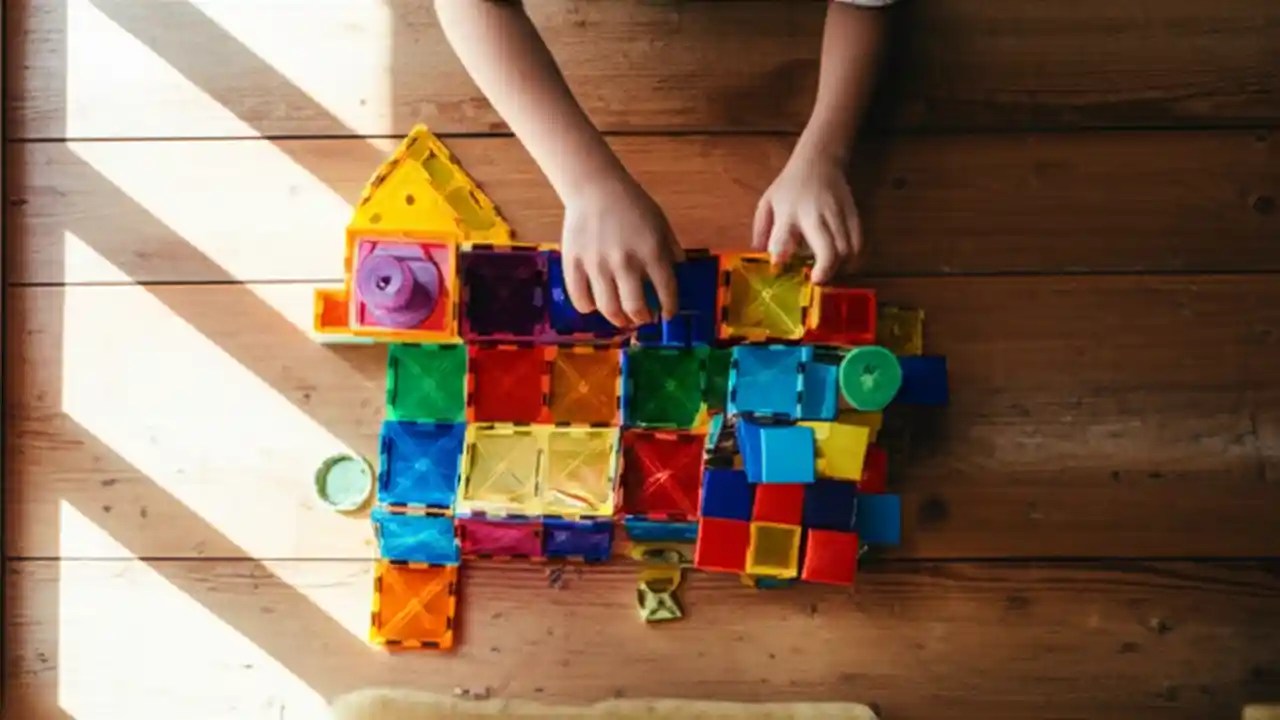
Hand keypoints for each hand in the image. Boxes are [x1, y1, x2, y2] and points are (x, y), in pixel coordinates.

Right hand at [561, 176, 683, 327]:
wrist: (594, 186)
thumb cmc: (631, 204)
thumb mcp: (661, 223)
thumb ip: (671, 249)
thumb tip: (678, 273)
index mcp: (651, 251)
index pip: (666, 292)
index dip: (670, 309)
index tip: (668, 314)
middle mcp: (624, 262)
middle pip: (635, 308)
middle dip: (642, 318)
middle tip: (643, 318)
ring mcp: (596, 264)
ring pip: (608, 309)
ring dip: (618, 319)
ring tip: (622, 317)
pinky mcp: (574, 264)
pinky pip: (580, 298)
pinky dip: (589, 308)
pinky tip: (595, 304)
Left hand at [752, 149, 861, 283]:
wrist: (819, 161)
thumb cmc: (790, 186)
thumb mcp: (767, 203)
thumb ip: (762, 232)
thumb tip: (762, 259)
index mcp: (789, 211)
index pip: (784, 236)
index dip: (781, 255)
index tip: (780, 266)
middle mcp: (815, 213)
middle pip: (828, 250)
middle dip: (824, 272)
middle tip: (816, 282)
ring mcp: (838, 214)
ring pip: (846, 250)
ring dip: (839, 268)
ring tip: (828, 271)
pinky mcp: (854, 214)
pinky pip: (858, 242)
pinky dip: (853, 258)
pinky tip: (843, 262)